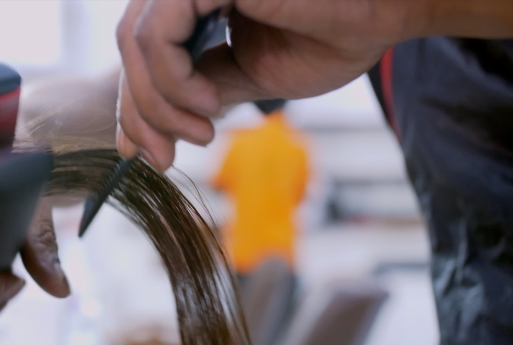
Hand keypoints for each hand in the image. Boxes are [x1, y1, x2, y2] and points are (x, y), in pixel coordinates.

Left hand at [116, 0, 426, 170]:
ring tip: (203, 131)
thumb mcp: (248, 76)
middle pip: (129, 47)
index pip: (141, 50)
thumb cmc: (331, 37)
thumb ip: (198, 91)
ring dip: (160, 104)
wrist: (386, 14)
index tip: (140, 153)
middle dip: (140, 113)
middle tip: (163, 158)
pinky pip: (157, 35)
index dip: (133, 104)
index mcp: (197, 2)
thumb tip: (155, 122)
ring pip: (134, 44)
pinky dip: (172, 81)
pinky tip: (207, 103)